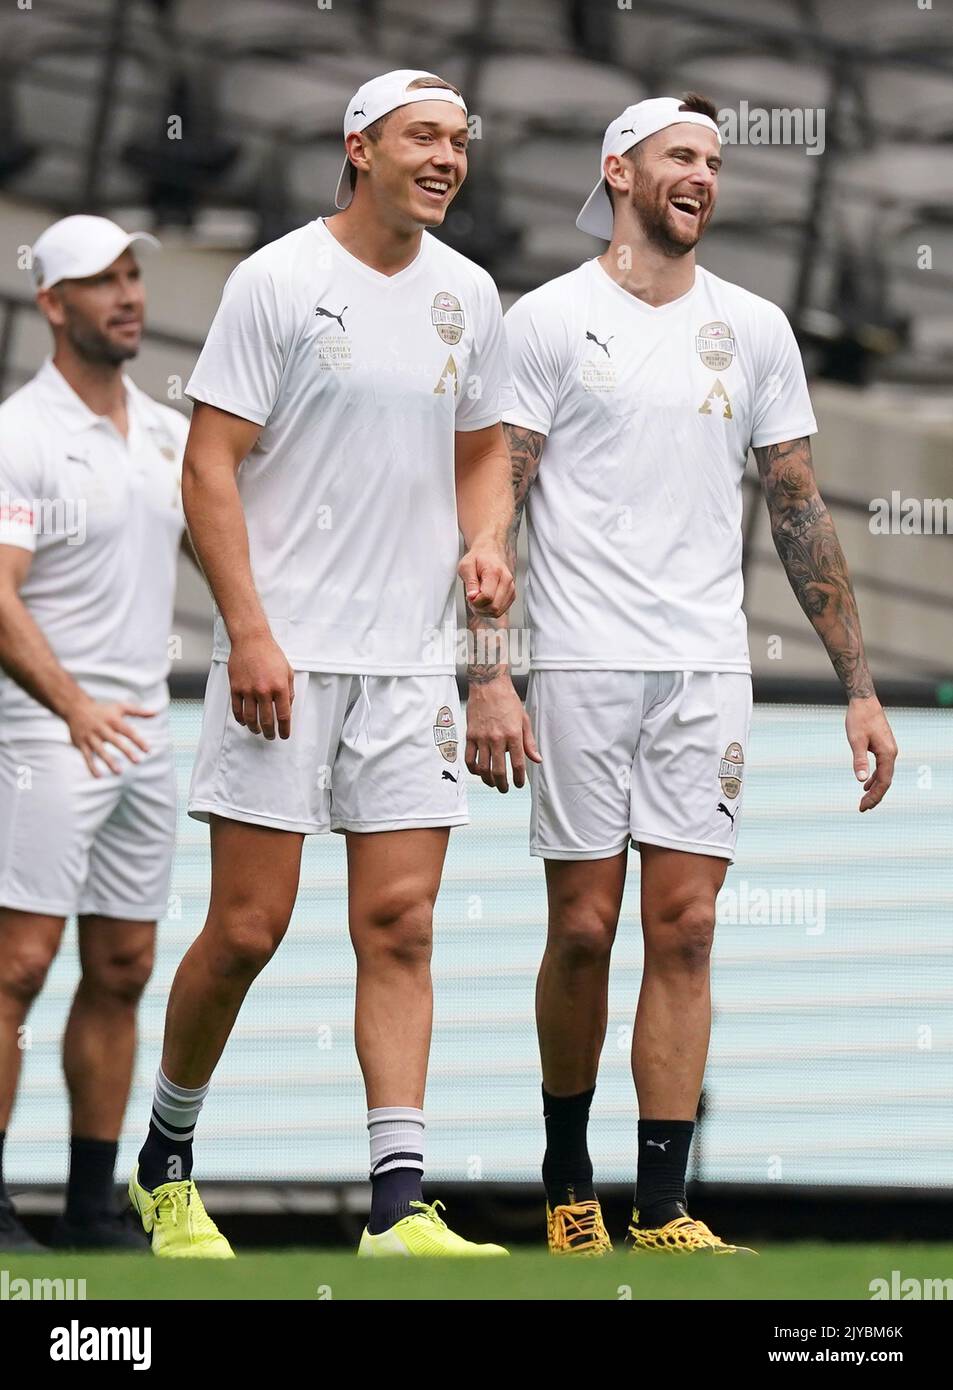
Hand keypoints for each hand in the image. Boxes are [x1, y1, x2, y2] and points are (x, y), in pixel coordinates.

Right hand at [67, 698, 154, 776]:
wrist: (75, 708)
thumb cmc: (103, 710)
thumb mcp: (120, 707)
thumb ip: (138, 711)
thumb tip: (156, 712)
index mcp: (113, 720)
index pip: (127, 731)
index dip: (137, 740)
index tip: (148, 750)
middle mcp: (101, 728)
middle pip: (115, 740)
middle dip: (126, 751)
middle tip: (137, 762)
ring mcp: (91, 736)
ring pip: (100, 750)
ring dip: (109, 761)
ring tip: (119, 772)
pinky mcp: (81, 743)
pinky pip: (86, 756)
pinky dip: (91, 766)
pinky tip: (99, 776)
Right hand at [228, 634, 294, 738]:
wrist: (251, 640)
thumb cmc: (271, 654)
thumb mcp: (287, 671)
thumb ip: (289, 690)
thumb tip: (288, 707)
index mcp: (280, 687)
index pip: (284, 715)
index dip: (285, 729)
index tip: (284, 735)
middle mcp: (264, 691)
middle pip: (267, 720)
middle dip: (269, 733)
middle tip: (270, 737)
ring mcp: (248, 690)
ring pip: (251, 718)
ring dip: (254, 728)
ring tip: (257, 731)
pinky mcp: (235, 688)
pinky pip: (237, 709)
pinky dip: (241, 719)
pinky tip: (244, 722)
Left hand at [458, 542, 514, 617]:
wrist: (489, 553)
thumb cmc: (478, 559)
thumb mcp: (466, 566)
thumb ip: (469, 582)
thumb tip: (472, 597)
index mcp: (495, 572)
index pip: (487, 596)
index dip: (475, 601)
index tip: (469, 596)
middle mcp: (506, 581)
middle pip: (494, 607)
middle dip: (479, 608)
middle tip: (472, 598)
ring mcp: (511, 589)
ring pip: (497, 612)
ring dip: (484, 610)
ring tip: (477, 599)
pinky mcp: (511, 595)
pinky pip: (500, 612)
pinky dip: (489, 610)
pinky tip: (484, 601)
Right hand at [465, 676, 541, 791]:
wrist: (488, 685)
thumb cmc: (508, 700)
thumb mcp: (524, 720)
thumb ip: (529, 742)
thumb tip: (536, 759)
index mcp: (513, 735)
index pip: (518, 764)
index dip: (519, 778)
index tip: (519, 784)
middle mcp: (497, 738)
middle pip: (499, 771)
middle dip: (503, 784)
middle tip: (505, 788)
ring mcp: (481, 738)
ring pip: (483, 768)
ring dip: (488, 780)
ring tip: (492, 783)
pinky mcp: (470, 735)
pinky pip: (469, 758)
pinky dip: (473, 769)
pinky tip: (478, 771)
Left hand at [846, 695, 896, 811]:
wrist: (864, 702)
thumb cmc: (859, 719)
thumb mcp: (856, 741)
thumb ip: (859, 760)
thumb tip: (860, 780)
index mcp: (887, 754)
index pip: (883, 782)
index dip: (874, 796)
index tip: (863, 807)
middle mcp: (891, 753)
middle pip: (885, 781)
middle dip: (875, 796)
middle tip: (862, 808)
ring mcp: (889, 750)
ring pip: (884, 775)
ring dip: (875, 788)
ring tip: (864, 800)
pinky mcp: (884, 746)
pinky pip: (882, 767)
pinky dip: (874, 777)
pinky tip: (865, 783)